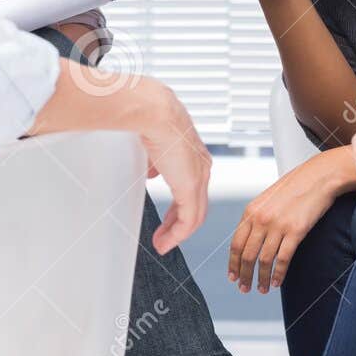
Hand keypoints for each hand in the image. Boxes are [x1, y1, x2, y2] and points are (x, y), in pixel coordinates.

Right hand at [129, 78, 212, 253]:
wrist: (156, 112)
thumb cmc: (154, 118)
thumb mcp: (155, 145)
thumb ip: (157, 161)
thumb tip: (153, 172)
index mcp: (194, 157)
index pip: (193, 190)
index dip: (180, 207)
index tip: (168, 219)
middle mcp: (201, 168)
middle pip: (196, 206)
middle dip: (178, 224)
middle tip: (165, 236)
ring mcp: (199, 178)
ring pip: (194, 216)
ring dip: (177, 233)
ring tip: (163, 243)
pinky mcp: (191, 187)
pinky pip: (189, 221)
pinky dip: (177, 235)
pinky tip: (166, 242)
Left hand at [228, 149, 351, 292]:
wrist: (320, 176)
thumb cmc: (297, 185)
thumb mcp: (269, 198)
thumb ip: (258, 216)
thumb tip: (251, 237)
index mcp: (251, 211)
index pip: (236, 243)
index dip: (233, 263)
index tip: (233, 276)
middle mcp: (261, 219)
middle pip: (247, 255)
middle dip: (244, 275)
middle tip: (244, 288)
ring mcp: (278, 225)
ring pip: (263, 260)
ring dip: (261, 278)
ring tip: (262, 289)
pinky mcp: (295, 231)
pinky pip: (283, 259)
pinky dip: (278, 274)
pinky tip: (277, 282)